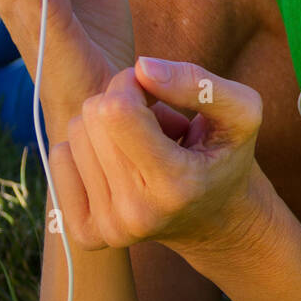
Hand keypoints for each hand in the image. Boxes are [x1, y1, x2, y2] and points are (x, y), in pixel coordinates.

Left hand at [49, 58, 269, 258]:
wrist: (219, 220)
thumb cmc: (227, 156)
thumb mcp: (241, 112)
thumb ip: (199, 83)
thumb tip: (141, 66)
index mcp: (176, 184)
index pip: (117, 111)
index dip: (132, 83)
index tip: (156, 90)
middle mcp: (137, 213)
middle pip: (93, 118)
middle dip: (122, 100)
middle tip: (155, 119)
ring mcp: (109, 228)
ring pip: (74, 134)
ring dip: (107, 126)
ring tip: (143, 143)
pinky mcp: (87, 233)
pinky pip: (59, 159)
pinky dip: (87, 148)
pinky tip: (120, 161)